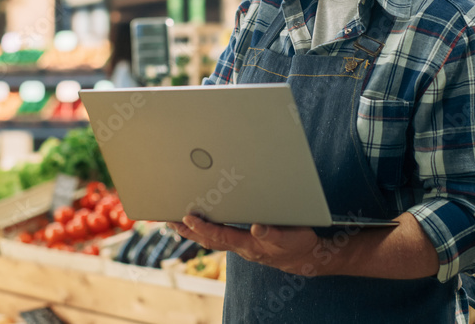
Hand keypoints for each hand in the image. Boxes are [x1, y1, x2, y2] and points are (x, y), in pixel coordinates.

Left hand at [167, 215, 325, 275]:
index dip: (203, 226)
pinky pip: (220, 237)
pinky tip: (199, 224)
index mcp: (249, 244)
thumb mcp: (289, 238)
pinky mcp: (245, 242)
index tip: (187, 217)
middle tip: (169, 220)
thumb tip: (257, 226)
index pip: (220, 235)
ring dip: (194, 231)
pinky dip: (206, 231)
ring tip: (177, 221)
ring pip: (213, 239)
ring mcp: (242, 246)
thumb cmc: (297, 245)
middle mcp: (241, 247)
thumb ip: (273, 233)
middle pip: (209, 239)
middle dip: (189, 230)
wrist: (305, 258)